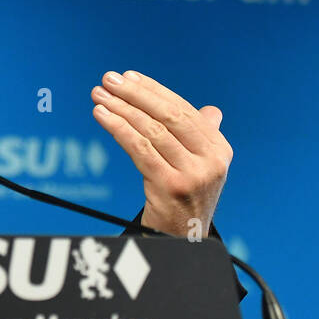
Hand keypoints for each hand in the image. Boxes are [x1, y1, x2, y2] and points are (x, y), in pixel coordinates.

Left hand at [89, 70, 231, 237]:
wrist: (183, 241)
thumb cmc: (186, 200)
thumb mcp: (202, 168)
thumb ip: (202, 138)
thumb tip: (209, 111)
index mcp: (220, 148)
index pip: (183, 110)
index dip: (154, 91)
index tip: (129, 77)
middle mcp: (212, 159)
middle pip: (168, 116)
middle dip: (135, 94)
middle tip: (109, 80)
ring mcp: (193, 174)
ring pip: (151, 130)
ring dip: (121, 109)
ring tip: (99, 96)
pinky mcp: (171, 186)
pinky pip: (139, 149)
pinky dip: (118, 128)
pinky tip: (102, 116)